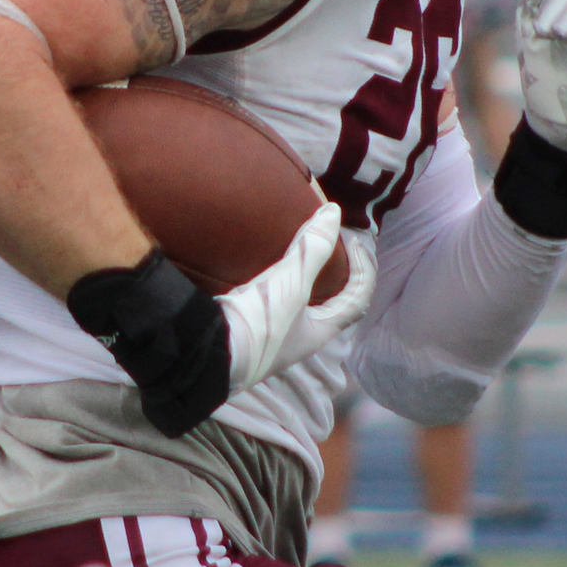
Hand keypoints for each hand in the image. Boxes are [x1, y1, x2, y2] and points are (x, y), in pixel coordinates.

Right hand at [66, 200, 363, 437]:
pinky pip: (272, 301)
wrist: (203, 355)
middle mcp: (299, 338)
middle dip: (335, 274)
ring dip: (305, 278)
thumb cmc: (257, 325)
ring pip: (300, 304)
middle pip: (331, 304)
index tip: (353, 241)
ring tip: (298, 248)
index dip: (363, 270)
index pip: (357, 301)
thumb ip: (313, 248)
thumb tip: (334, 212)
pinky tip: (262, 264)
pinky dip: (277, 281)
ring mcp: (271, 336)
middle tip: (329, 242)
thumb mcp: (290, 283)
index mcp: (319, 332)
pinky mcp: (246, 328)